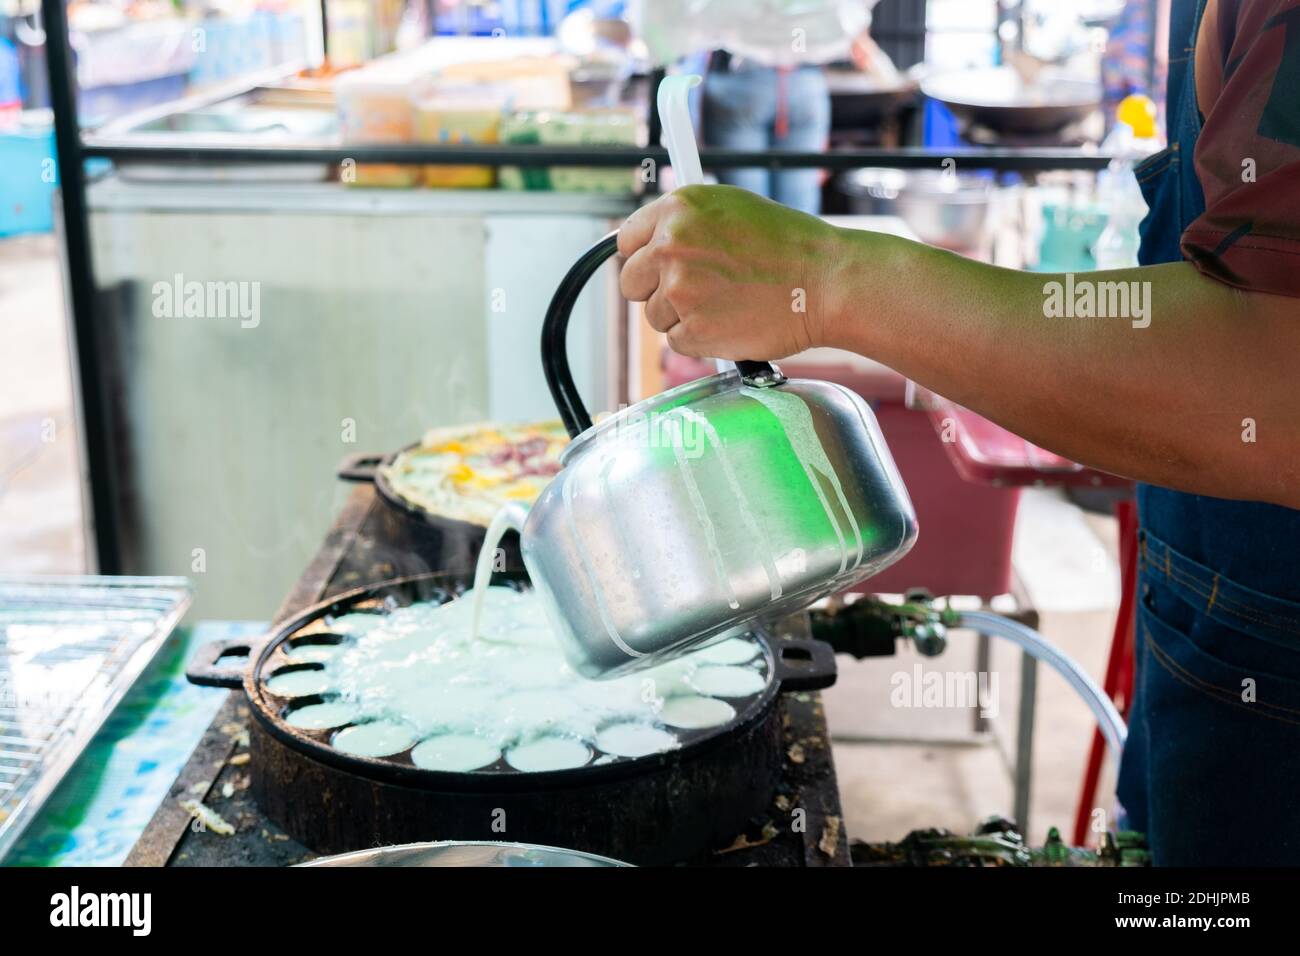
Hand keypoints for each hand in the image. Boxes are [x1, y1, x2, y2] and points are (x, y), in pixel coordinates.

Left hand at [617, 185, 846, 360]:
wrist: (825, 282)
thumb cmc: (790, 245)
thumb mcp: (732, 208)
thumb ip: (688, 224)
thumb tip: (656, 242)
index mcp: (678, 209)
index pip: (627, 241)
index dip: (642, 258)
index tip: (654, 269)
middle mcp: (671, 246)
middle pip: (631, 282)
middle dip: (655, 290)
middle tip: (692, 293)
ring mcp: (679, 290)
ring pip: (656, 316)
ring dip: (683, 317)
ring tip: (726, 305)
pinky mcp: (693, 329)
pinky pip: (677, 342)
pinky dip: (700, 339)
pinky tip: (730, 322)